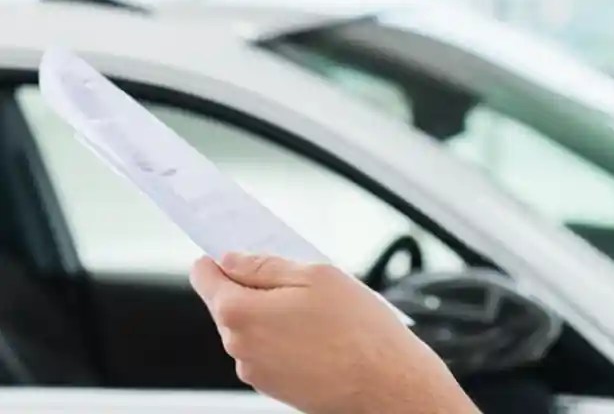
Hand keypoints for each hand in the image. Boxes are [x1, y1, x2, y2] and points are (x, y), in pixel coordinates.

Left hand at [190, 253, 478, 413]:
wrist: (385, 384)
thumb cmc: (358, 330)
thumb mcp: (316, 276)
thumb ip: (265, 265)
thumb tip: (232, 260)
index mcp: (240, 312)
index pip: (204, 276)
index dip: (220, 257)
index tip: (235, 250)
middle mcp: (238, 346)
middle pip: (230, 302)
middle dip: (257, 287)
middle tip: (301, 281)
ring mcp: (255, 371)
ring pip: (253, 327)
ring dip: (275, 315)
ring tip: (320, 314)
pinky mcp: (274, 388)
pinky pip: (269, 351)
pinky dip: (287, 339)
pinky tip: (321, 336)